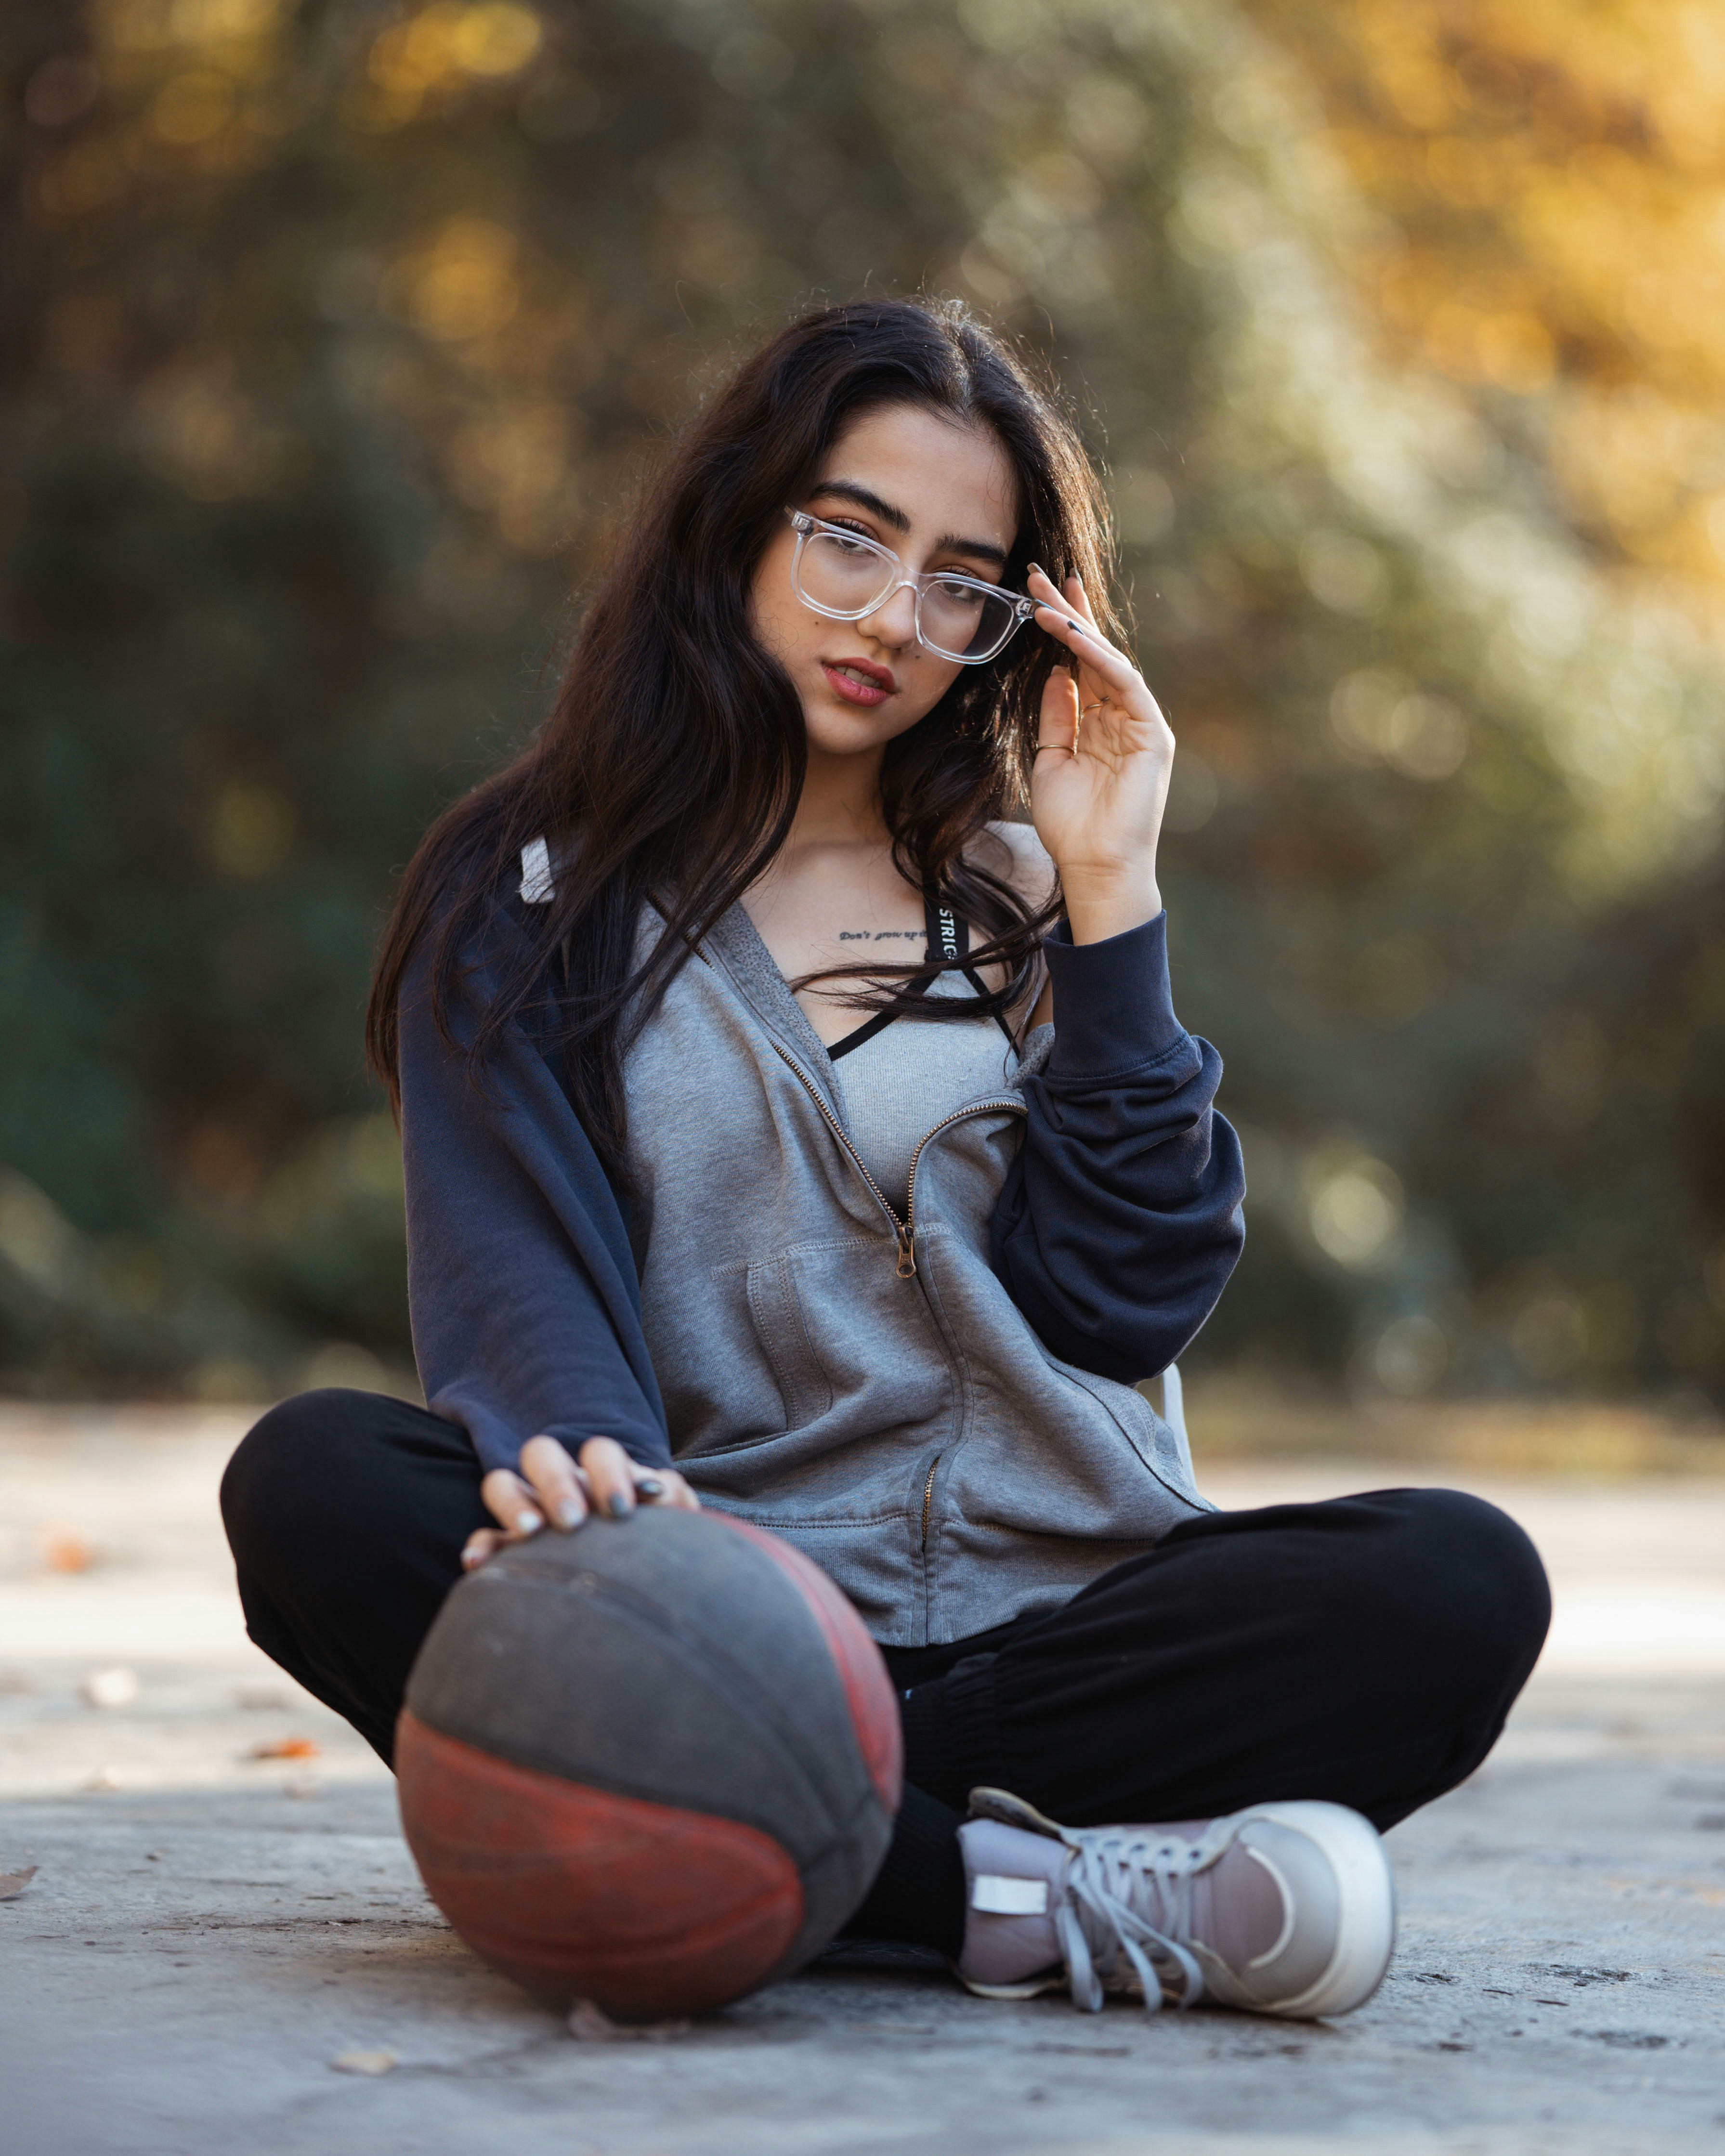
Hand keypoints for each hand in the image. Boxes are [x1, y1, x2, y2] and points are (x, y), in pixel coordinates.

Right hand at [462, 1435, 698, 1570]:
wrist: (652, 1592)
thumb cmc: (664, 1547)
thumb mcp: (675, 1520)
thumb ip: (671, 1498)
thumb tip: (656, 1488)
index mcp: (604, 1474)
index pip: (598, 1452)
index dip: (607, 1472)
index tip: (623, 1510)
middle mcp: (564, 1486)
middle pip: (541, 1454)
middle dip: (556, 1482)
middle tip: (574, 1521)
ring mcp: (533, 1516)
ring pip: (503, 1484)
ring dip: (513, 1503)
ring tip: (530, 1533)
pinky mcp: (512, 1552)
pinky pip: (485, 1540)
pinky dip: (480, 1548)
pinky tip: (477, 1564)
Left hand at [1027, 565, 1174, 943]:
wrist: (1094, 867)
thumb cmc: (1071, 826)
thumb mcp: (1051, 759)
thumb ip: (1057, 715)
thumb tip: (1054, 671)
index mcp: (1100, 724)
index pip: (1081, 665)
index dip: (1064, 628)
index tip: (1040, 595)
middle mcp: (1123, 718)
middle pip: (1095, 653)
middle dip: (1070, 612)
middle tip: (1040, 574)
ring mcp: (1140, 724)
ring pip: (1109, 662)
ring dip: (1077, 627)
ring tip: (1046, 598)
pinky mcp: (1152, 735)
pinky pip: (1125, 685)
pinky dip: (1098, 658)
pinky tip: (1072, 636)